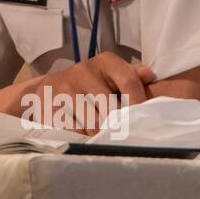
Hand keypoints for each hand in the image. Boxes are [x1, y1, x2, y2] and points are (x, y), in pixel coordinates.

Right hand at [29, 51, 155, 133]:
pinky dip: (83, 136)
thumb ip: (131, 77)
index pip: (128, 81)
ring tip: (101, 133)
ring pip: (94, 123)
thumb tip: (149, 76)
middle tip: (120, 132)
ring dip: (100, 133)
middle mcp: (84, 71)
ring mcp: (66, 89)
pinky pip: (76, 130)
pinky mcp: (52, 107)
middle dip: (117, 123)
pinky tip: (83, 132)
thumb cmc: (90, 85)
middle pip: (111, 108)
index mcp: (104, 62)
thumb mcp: (111, 76)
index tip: (142, 119)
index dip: (138, 103)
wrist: (49, 89)